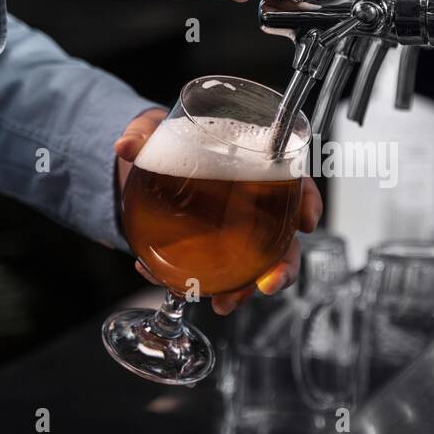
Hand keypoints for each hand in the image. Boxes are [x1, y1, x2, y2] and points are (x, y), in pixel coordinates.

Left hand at [113, 110, 323, 314]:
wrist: (144, 165)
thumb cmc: (167, 140)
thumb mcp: (155, 130)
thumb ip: (144, 133)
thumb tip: (126, 144)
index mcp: (253, 163)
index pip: (296, 180)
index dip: (307, 201)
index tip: (307, 222)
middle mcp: (252, 203)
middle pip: (283, 236)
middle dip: (283, 265)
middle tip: (269, 284)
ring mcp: (234, 230)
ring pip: (255, 264)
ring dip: (244, 289)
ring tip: (224, 304)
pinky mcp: (210, 249)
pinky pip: (215, 273)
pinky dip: (197, 284)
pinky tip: (171, 285)